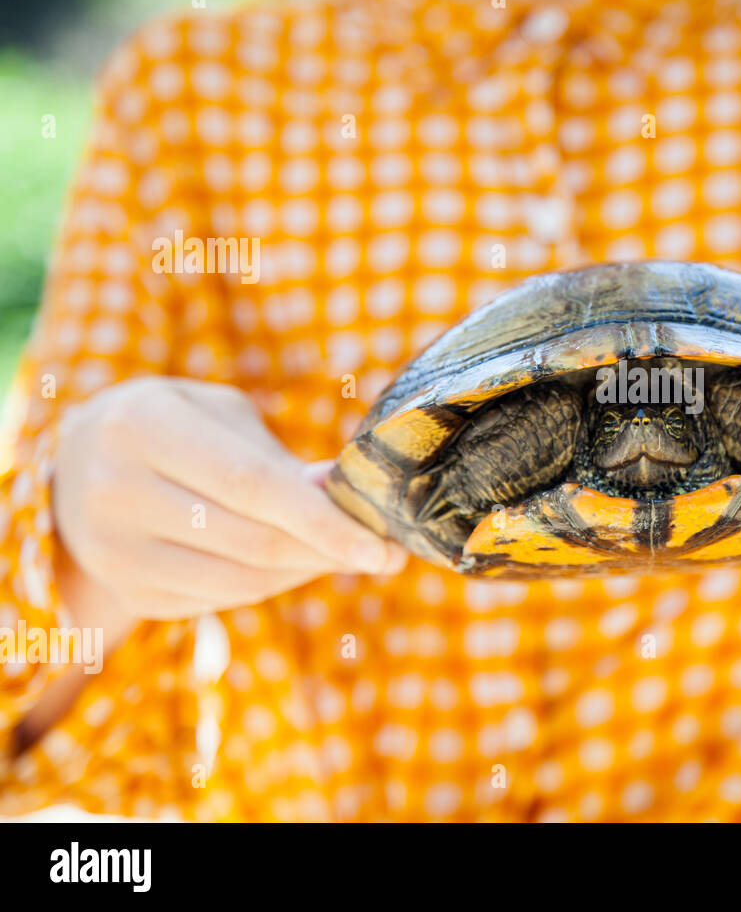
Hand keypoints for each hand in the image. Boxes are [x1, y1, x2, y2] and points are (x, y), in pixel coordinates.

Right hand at [52, 377, 406, 620]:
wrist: (81, 462)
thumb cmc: (177, 427)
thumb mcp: (220, 417)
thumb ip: (279, 460)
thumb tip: (341, 493)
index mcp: (142, 426)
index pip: (251, 486)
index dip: (323, 521)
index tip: (383, 547)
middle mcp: (115, 490)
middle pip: (253, 542)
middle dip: (330, 551)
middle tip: (383, 552)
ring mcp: (114, 550)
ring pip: (242, 583)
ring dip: (307, 571)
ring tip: (340, 551)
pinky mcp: (127, 591)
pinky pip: (222, 601)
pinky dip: (271, 585)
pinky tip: (291, 562)